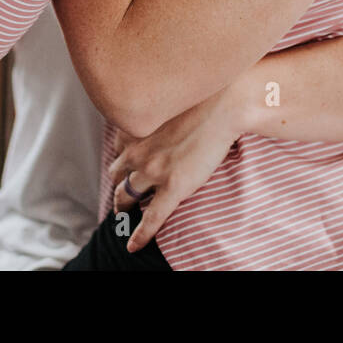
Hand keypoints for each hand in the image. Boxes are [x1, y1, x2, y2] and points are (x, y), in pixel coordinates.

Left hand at [107, 85, 241, 253]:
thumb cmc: (206, 95)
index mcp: (137, 126)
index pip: (118, 147)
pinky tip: (133, 247)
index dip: (122, 157)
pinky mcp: (173, 187)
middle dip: (118, 183)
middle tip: (121, 193)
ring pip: (126, 194)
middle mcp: (138, 149)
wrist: (225, 104)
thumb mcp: (172, 98)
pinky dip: (140, 235)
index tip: (126, 164)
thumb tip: (164, 115)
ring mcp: (154, 170)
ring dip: (123, 205)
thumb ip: (160, 110)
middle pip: (117, 173)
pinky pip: (151, 218)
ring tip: (123, 213)